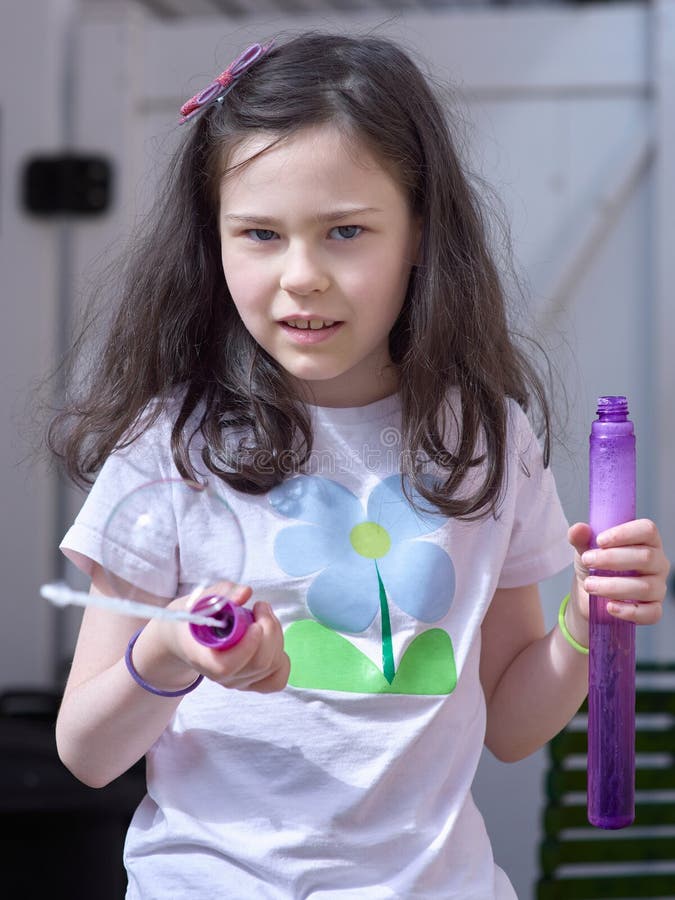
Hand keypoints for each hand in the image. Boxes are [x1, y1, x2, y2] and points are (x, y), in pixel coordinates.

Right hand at [156, 581, 289, 692]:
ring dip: (276, 635)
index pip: (227, 666)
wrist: (186, 638)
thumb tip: (245, 593)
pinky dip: (281, 657)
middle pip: (259, 664)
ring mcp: (238, 682)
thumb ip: (222, 593)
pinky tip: (271, 639)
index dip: (247, 646)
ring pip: (272, 666)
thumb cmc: (194, 617)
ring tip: (263, 615)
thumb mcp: (199, 599)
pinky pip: (277, 678)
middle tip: (260, 607)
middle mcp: (221, 676)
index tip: (254, 622)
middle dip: (269, 630)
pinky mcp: (252, 682)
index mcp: (203, 657)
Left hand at [568, 519, 668, 624]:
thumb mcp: (585, 549)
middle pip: (646, 557)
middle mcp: (657, 562)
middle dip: (612, 559)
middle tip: (587, 561)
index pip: (647, 530)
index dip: (625, 534)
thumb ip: (581, 538)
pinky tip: (610, 607)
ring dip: (613, 586)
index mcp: (646, 541)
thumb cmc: (594, 566)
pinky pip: (651, 612)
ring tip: (589, 585)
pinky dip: (628, 611)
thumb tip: (579, 529)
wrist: (589, 595)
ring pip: (645, 587)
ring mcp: (658, 587)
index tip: (599, 541)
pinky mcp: (653, 609)